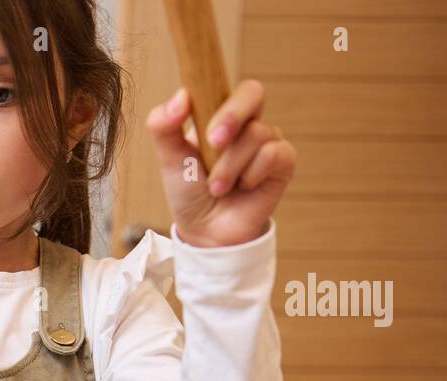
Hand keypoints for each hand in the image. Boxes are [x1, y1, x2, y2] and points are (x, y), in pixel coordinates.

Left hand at [146, 79, 295, 247]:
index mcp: (219, 115)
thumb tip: (180, 96)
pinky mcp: (282, 163)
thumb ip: (163, 127)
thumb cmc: (190, 193)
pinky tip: (243, 188)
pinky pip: (274, 154)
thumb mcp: (169, 160)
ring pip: (256, 133)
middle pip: (253, 92)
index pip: (225, 82)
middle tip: (212, 142)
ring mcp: (267, 142)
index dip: (216, 88)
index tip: (194, 105)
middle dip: (230, 116)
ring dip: (230, 165)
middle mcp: (247, 124)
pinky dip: (251, 174)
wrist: (206, 232)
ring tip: (218, 187)